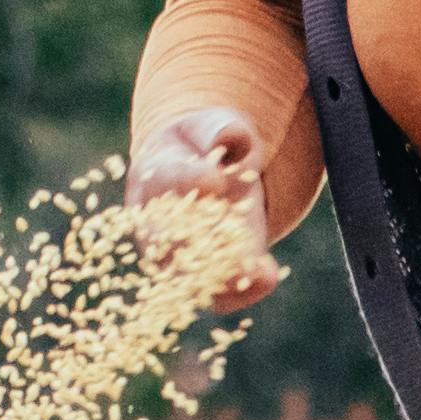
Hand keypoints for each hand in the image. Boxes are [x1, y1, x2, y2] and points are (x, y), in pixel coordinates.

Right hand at [127, 108, 282, 309]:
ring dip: (221, 276)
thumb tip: (229, 138)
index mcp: (153, 174)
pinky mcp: (207, 276)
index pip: (166, 179)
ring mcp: (179, 256)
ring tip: (255, 270)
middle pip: (166, 238)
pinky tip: (267, 276)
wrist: (208, 169)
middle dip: (195, 243)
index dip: (188, 180)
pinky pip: (216, 294)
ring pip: (190, 276)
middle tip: (225, 237)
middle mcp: (157, 222)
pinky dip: (241, 291)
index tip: (216, 180)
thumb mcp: (216, 124)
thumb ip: (220, 129)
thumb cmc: (206, 142)